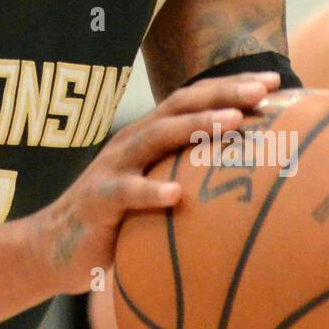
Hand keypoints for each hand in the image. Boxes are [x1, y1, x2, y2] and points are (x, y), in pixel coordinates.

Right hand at [32, 71, 281, 294]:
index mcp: (150, 137)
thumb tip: (254, 187)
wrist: (54, 247)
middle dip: (223, 94)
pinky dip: (150, 191)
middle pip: (180, 106)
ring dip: (196, 127)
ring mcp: (114, 168)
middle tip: (263, 89)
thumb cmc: (120, 221)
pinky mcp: (97, 201)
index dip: (231, 87)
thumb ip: (191, 180)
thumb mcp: (158, 192)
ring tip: (232, 122)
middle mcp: (133, 142)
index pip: (194, 100)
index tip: (273, 81)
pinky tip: (176, 195)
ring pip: (157, 137)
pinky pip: (124, 193)